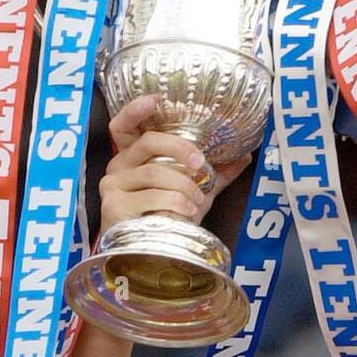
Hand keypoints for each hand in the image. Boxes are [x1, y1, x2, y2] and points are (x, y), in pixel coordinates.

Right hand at [99, 96, 251, 232]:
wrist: (145, 256)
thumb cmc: (163, 220)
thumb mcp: (192, 193)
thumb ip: (215, 175)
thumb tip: (244, 156)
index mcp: (132, 158)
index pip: (124, 125)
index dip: (136, 109)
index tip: (157, 99)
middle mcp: (118, 167)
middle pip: (148, 142)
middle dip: (180, 148)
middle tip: (202, 164)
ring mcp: (112, 186)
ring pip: (154, 171)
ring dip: (183, 185)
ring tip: (197, 200)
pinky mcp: (114, 207)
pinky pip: (151, 197)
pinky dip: (174, 203)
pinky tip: (186, 213)